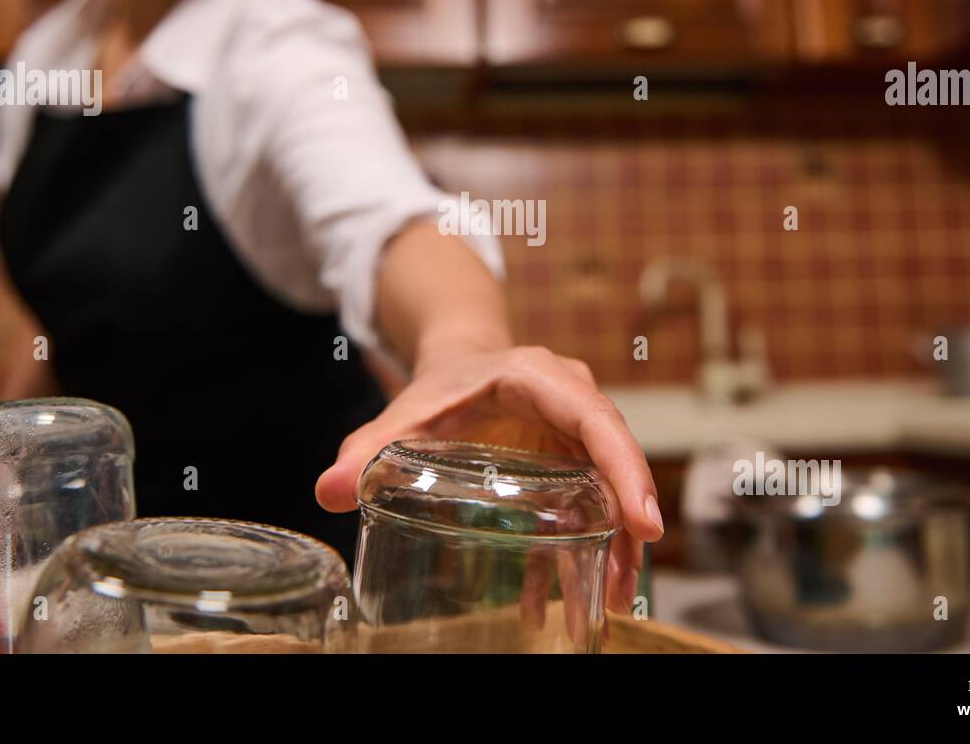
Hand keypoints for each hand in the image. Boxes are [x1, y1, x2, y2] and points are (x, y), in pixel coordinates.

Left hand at [315, 344, 663, 615]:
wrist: (458, 365)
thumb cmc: (438, 386)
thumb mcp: (404, 412)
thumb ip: (366, 446)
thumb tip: (326, 490)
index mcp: (540, 378)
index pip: (596, 420)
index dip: (624, 468)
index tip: (643, 522)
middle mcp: (572, 400)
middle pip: (616, 460)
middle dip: (627, 523)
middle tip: (623, 586)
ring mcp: (577, 431)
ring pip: (612, 486)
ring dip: (614, 545)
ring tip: (607, 603)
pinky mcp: (573, 459)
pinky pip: (591, 502)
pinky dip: (582, 547)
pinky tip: (558, 597)